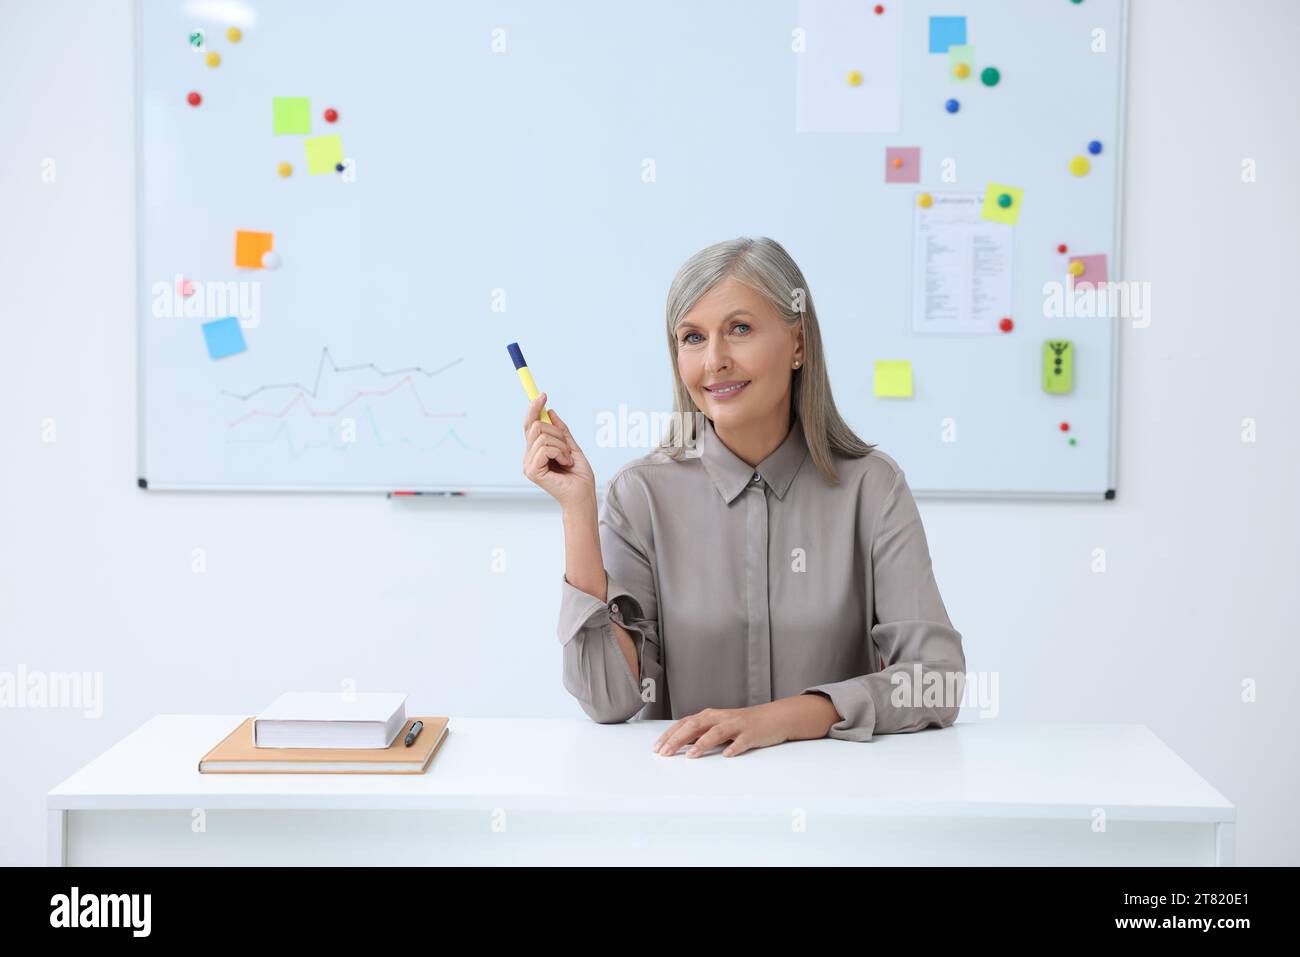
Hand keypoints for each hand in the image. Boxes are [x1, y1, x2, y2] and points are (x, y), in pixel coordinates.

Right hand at [521, 392, 595, 510]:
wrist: (583, 495)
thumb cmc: (579, 476)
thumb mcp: (572, 446)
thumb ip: (560, 431)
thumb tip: (549, 411)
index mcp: (536, 451)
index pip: (530, 425)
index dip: (534, 408)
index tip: (543, 394)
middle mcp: (529, 456)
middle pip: (535, 426)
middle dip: (557, 432)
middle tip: (567, 448)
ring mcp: (529, 464)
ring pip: (542, 436)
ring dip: (562, 445)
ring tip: (567, 460)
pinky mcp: (532, 471)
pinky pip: (545, 448)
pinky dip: (560, 452)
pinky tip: (565, 464)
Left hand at [651, 696, 836, 757]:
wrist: (775, 718)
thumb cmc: (744, 724)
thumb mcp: (719, 726)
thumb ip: (701, 733)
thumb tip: (679, 744)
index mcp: (711, 716)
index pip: (685, 723)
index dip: (670, 734)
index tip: (657, 748)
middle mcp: (721, 718)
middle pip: (696, 725)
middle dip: (678, 739)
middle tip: (665, 753)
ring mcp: (737, 725)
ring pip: (717, 732)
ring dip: (703, 743)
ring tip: (691, 756)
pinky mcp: (752, 734)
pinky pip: (742, 741)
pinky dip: (734, 748)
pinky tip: (727, 756)